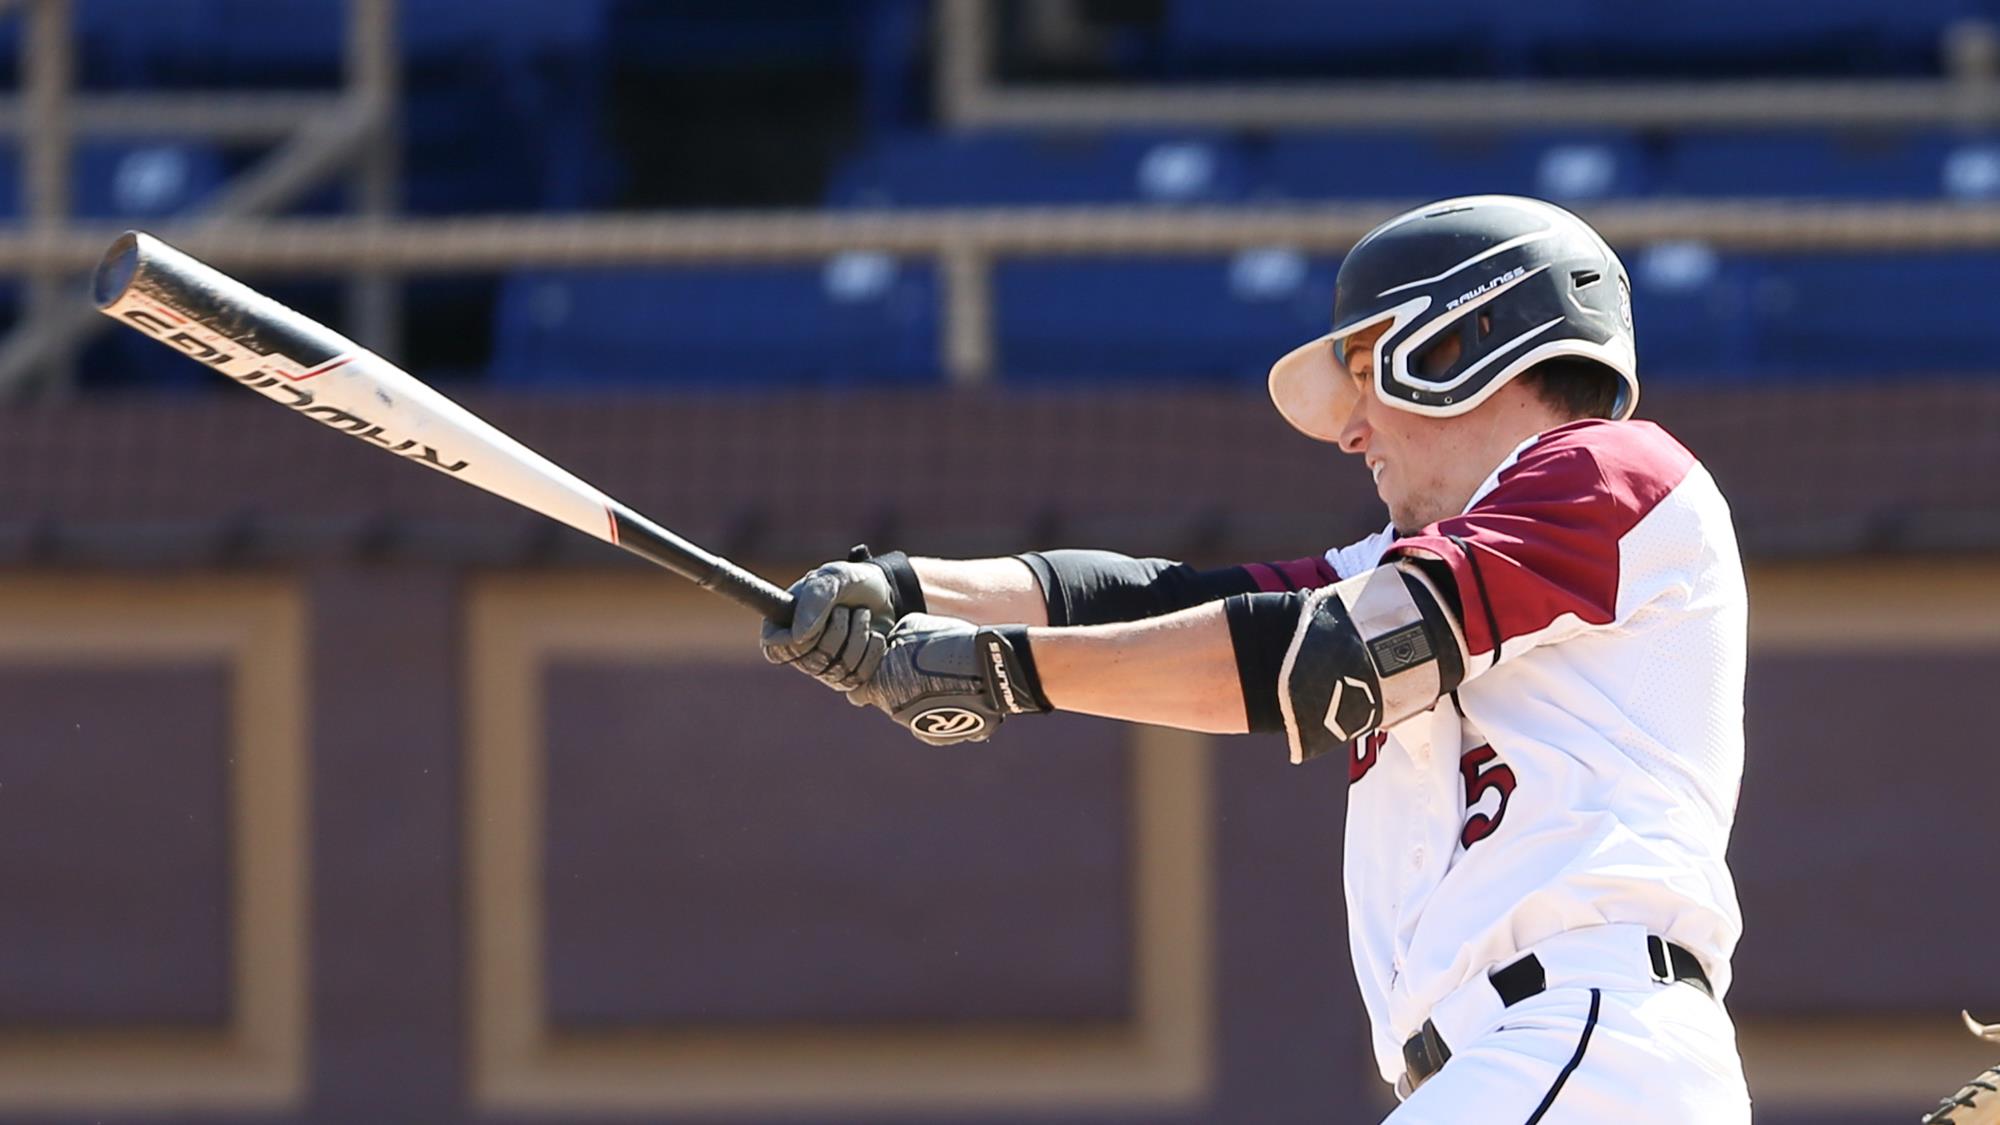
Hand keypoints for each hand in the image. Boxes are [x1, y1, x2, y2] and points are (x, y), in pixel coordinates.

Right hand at [761, 560, 895, 690]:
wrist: (884, 593)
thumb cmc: (851, 582)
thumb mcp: (834, 577)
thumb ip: (814, 599)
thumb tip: (798, 637)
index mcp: (783, 625)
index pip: (775, 650)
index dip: (798, 639)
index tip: (821, 618)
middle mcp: (800, 651)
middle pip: (809, 663)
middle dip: (836, 632)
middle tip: (845, 609)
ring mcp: (823, 668)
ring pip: (834, 672)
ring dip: (857, 638)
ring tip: (862, 615)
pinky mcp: (848, 677)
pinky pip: (856, 679)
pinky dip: (871, 653)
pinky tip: (875, 636)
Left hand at [849, 614, 1047, 745]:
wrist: (988, 666)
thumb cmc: (946, 642)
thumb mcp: (910, 628)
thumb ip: (893, 642)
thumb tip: (891, 646)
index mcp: (879, 688)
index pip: (857, 693)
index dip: (869, 681)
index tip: (882, 671)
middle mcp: (895, 712)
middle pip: (889, 701)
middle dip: (899, 687)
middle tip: (921, 669)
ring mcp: (920, 728)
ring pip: (915, 713)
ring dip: (924, 699)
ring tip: (947, 678)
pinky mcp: (945, 737)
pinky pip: (939, 723)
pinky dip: (945, 711)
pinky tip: (961, 693)